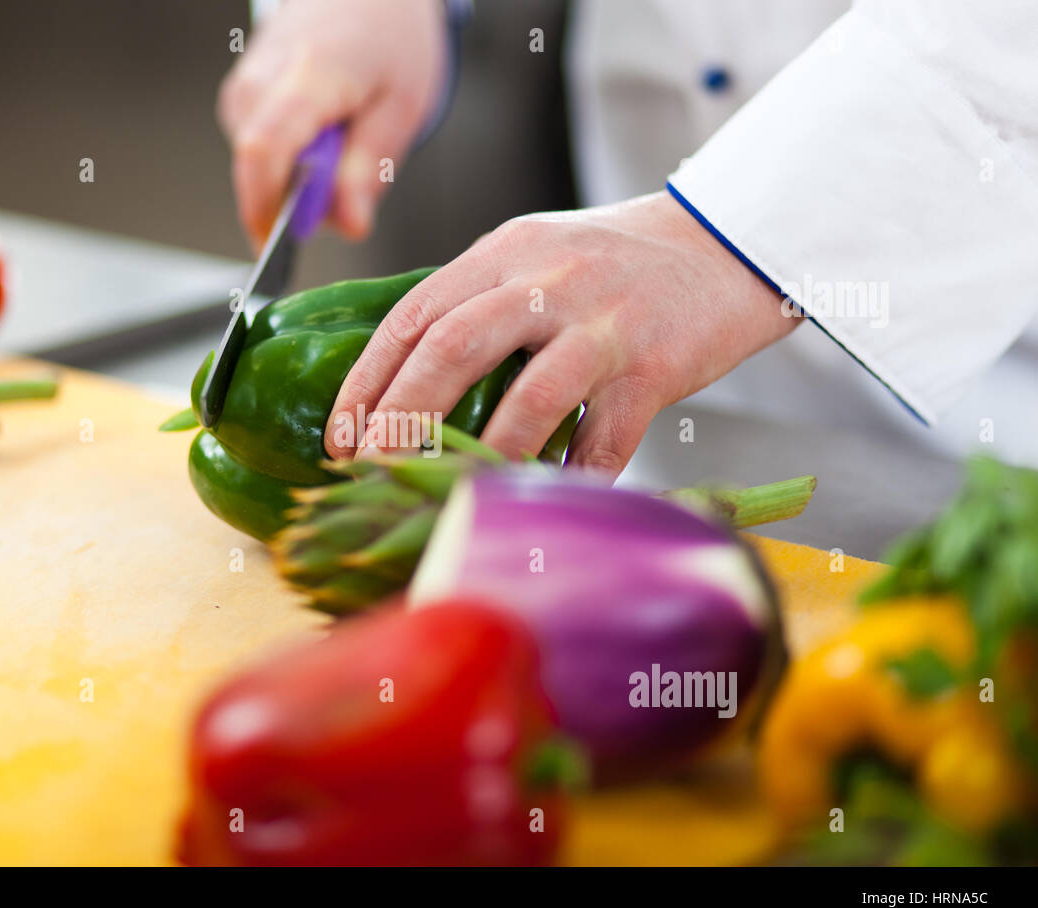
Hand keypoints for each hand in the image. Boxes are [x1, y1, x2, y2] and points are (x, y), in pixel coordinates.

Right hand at [218, 0, 445, 248]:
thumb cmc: (390, 38)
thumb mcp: (402, 107)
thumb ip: (369, 170)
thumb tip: (348, 225)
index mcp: (304, 79)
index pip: (262, 153)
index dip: (263, 210)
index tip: (277, 248)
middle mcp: (260, 83)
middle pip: (258, 171)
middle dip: (298, 202)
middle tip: (349, 185)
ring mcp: (245, 88)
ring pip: (261, 167)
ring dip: (301, 181)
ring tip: (344, 146)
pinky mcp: (242, 98)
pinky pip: (263, 153)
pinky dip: (294, 163)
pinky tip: (325, 137)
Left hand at [325, 193, 800, 475]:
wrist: (726, 244)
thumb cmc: (620, 261)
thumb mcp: (536, 255)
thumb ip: (478, 301)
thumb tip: (405, 382)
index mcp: (505, 253)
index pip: (414, 314)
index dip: (367, 379)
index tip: (340, 434)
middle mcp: (549, 280)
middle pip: (453, 346)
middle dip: (401, 415)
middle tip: (371, 469)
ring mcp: (604, 323)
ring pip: (529, 394)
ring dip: (482, 453)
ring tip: (447, 495)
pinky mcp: (654, 366)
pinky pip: (604, 437)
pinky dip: (570, 479)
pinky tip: (542, 504)